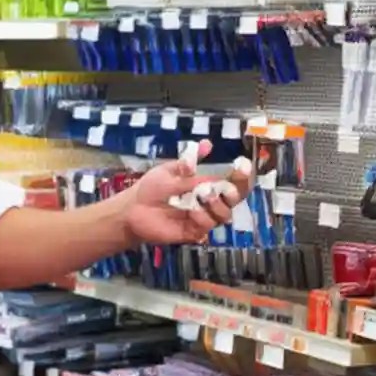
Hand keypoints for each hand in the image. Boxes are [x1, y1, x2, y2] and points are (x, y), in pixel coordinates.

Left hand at [123, 140, 251, 244]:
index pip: (233, 182)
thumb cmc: (152, 188)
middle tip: (225, 187)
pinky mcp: (193, 232)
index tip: (242, 165)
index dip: (242, 175)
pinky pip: (207, 226)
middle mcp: (209, 203)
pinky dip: (202, 216)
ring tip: (203, 196)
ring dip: (217, 205)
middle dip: (235, 192)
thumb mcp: (170, 171)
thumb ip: (190, 163)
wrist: (132, 208)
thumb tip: (207, 144)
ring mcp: (202, 218)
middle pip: (235, 200)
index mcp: (207, 185)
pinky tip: (191, 210)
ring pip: (225, 215)